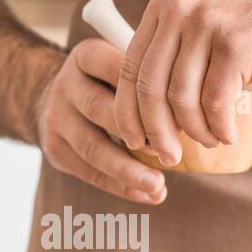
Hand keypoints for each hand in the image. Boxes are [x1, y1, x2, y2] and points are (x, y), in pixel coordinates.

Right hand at [35, 38, 167, 204]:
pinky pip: (88, 172)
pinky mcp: (54, 148)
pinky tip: (146, 195)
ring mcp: (56, 118)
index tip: (181, 114)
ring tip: (157, 185)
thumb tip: (198, 110)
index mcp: (87, 56)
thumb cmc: (108, 83)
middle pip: (101, 109)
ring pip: (92, 147)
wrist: (54, 98)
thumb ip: (152, 78)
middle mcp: (66, 84)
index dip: (148, 93)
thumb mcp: (123, 65)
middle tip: (172, 154)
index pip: (116, 69)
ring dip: (127, 170)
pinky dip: (120, 186)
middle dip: (139, 135)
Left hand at [113, 0, 251, 165]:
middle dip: (157, 132)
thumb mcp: (204, 26)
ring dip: (196, 131)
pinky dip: (220, 127)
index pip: (129, 68)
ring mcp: (207, 25)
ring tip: (211, 139)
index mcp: (164, 7)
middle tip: (168, 156)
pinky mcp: (235, 45)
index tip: (133, 140)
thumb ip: (175, 56)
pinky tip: (228, 134)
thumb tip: (150, 119)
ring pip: (182, 99)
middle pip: (151, 88)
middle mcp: (179, 11)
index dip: (127, 112)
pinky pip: (215, 103)